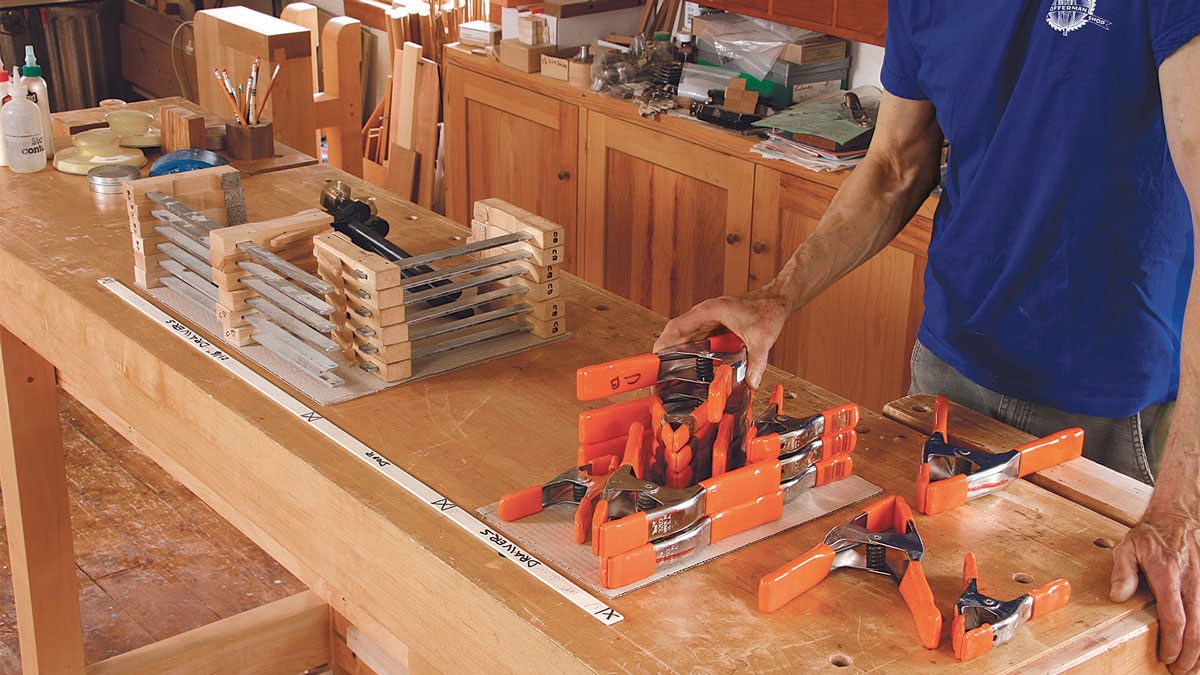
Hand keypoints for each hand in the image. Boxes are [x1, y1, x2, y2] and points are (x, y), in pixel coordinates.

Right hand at [653, 285, 791, 389]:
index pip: (676, 327)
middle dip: (665, 357)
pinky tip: (688, 370)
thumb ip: (757, 361)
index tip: (654, 362)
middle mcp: (703, 315)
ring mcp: (707, 320)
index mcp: (708, 311)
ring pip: (683, 339)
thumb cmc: (768, 309)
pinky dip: (688, 355)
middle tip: (658, 379)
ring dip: (674, 357)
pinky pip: (694, 341)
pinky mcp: (713, 327)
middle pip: (675, 336)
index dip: (663, 345)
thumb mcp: (762, 338)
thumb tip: (752, 383)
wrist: (777, 300)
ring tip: (668, 378)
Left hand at [1111, 508, 1199, 672]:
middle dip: (1190, 655)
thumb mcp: (1128, 548)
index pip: (1174, 618)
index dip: (1172, 643)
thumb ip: (1122, 573)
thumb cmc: (1152, 535)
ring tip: (1192, 666)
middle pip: (1197, 628)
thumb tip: (1117, 596)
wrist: (1179, 517)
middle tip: (1180, 671)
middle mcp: (1191, 582)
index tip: (1166, 658)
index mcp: (1168, 575)